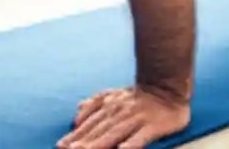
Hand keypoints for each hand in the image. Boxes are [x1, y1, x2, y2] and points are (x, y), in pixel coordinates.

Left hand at [58, 86, 190, 148]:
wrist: (167, 85)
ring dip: (99, 143)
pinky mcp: (153, 126)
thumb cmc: (139, 95)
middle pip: (98, 130)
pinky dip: (131, 144)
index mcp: (110, 106)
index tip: (61, 145)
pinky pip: (140, 137)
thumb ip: (96, 102)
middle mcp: (120, 112)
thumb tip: (78, 108)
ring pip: (115, 133)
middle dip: (82, 142)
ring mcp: (136, 119)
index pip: (90, 123)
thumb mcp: (115, 94)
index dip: (75, 135)